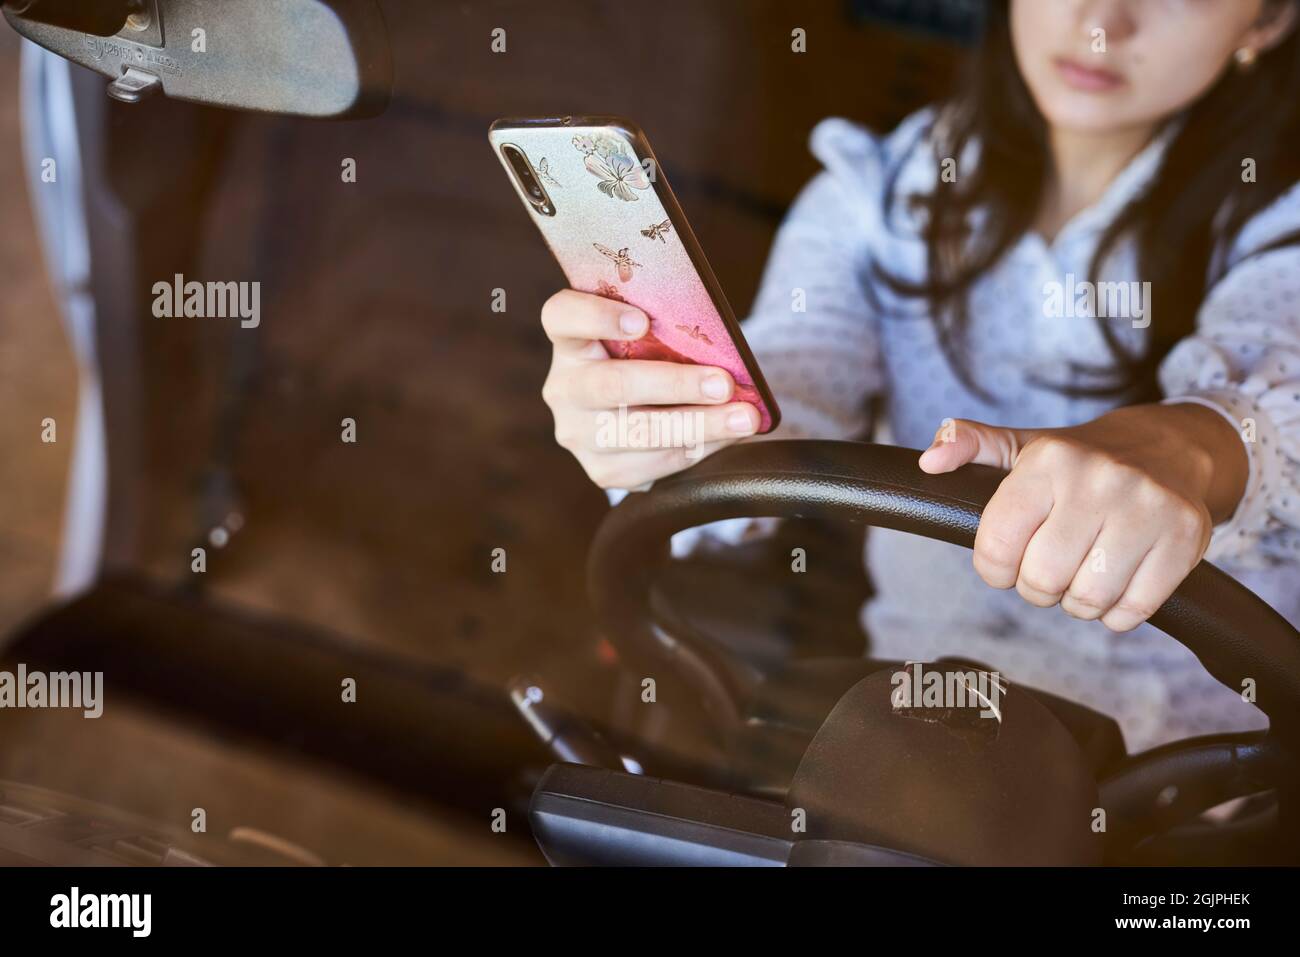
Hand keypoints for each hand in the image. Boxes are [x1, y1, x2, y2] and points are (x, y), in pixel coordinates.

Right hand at [540, 289, 760, 488]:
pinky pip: (653, 466)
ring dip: (701, 426)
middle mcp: (564, 389)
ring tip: (743, 418)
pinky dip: (697, 450)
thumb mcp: (647, 337)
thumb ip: (664, 331)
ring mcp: (578, 434)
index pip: (562, 317)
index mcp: (569, 342)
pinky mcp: (602, 471)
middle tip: (724, 384)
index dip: (596, 317)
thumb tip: (723, 346)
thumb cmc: (647, 360)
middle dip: (676, 385)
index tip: (642, 321)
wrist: (632, 414)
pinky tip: (725, 438)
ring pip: (638, 434)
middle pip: (612, 385)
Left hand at [917, 404, 1249, 631]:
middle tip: (1049, 567)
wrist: (1167, 448)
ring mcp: (1149, 508)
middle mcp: (1101, 479)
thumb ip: (967, 445)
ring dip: (1077, 602)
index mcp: (1049, 460)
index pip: (996, 547)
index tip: (1007, 560)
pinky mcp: (1187, 537)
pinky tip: (1116, 582)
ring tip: (1081, 572)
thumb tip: (929, 463)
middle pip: (1042, 580)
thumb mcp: (1019, 445)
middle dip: (1037, 587)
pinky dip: (1117, 612)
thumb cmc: (1078, 460)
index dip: (994, 568)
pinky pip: (1135, 610)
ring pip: (1088, 599)